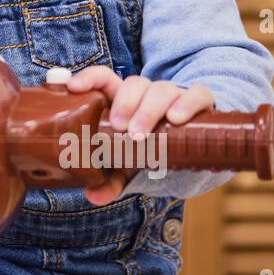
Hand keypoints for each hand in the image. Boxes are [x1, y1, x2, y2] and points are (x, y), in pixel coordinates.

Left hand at [64, 66, 214, 204]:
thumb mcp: (128, 167)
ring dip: (149, 110)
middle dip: (125, 103)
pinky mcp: (199, 102)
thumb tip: (93, 196)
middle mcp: (148, 94)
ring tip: (141, 134)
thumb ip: (109, 181)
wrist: (190, 150)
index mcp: (124, 101)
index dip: (89, 78)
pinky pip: (196, 95)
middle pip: (135, 83)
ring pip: (162, 89)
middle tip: (119, 127)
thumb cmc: (150, 151)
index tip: (74, 88)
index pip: (105, 78)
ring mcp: (174, 95)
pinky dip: (186, 104)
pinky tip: (176, 119)